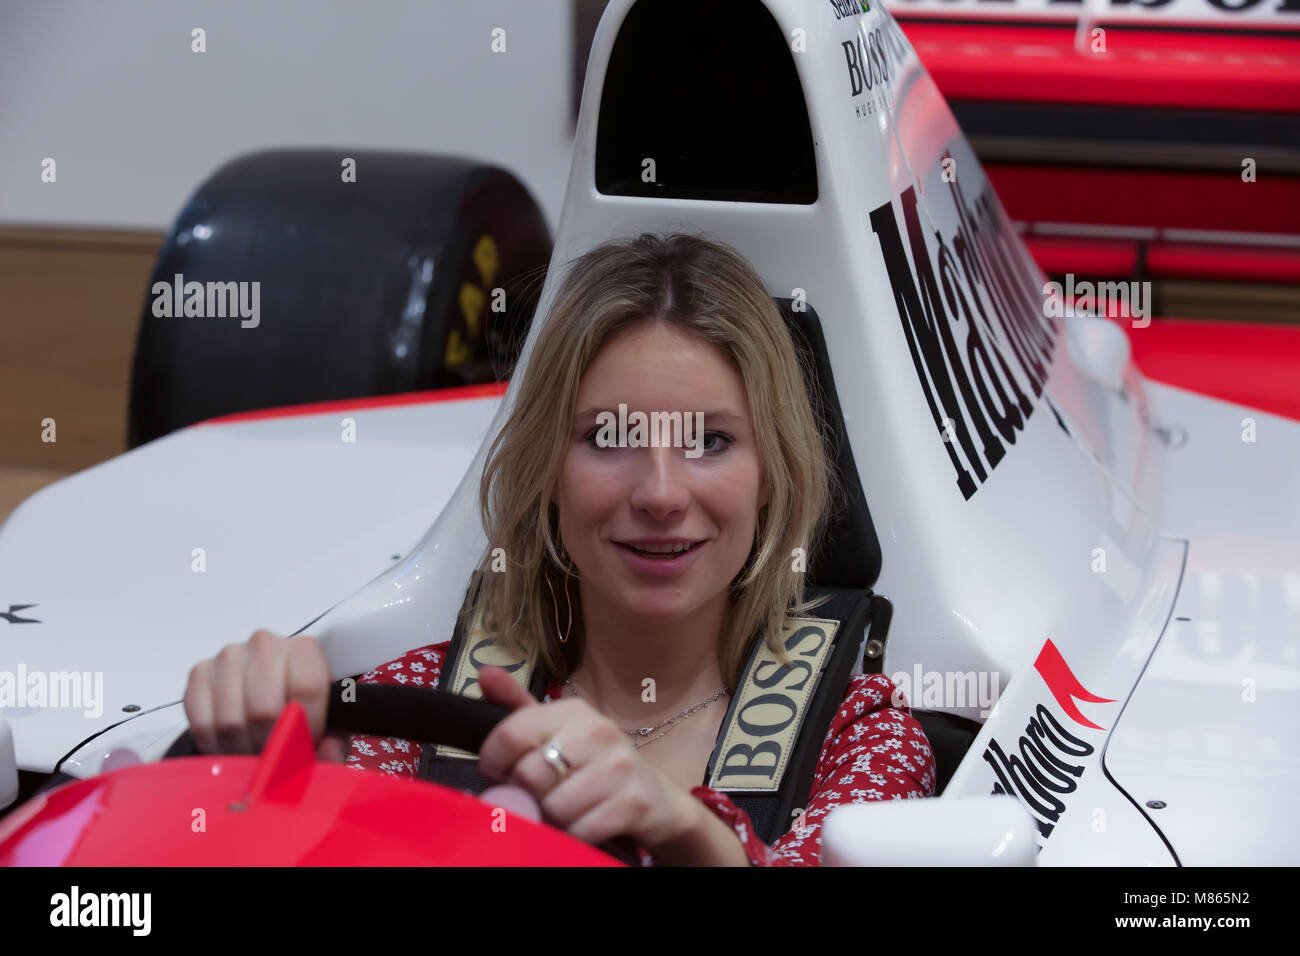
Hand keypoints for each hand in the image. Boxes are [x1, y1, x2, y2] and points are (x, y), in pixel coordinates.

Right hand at [182, 629, 345, 760]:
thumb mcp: (327, 722)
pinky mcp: (199, 672)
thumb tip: (328, 755)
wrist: (268, 688)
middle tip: (275, 758)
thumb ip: (333, 743)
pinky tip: (231, 745)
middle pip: (264, 710)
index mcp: (304, 650)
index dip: (305, 728)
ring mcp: (229, 656)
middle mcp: (265, 644)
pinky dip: (216, 745)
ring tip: (254, 752)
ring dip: (242, 749)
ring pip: (231, 722)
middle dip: (270, 746)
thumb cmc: (300, 704)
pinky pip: (202, 723)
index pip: (306, 688)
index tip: (303, 746)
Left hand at [475, 665, 699, 851]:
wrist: (658, 801)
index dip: (494, 762)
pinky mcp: (633, 803)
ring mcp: (619, 766)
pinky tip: (583, 824)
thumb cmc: (597, 766)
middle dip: (526, 795)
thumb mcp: (558, 732)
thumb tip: (485, 674)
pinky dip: (574, 836)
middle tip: (539, 796)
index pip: (510, 733)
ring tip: (564, 811)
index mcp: (574, 711)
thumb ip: (518, 709)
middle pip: (528, 775)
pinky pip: (579, 831)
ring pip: (552, 807)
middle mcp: (599, 731)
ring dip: (551, 819)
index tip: (502, 774)